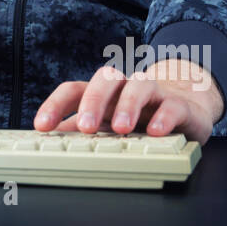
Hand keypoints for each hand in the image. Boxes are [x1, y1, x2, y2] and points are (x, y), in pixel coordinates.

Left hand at [32, 60, 224, 144]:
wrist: (184, 109)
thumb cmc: (136, 117)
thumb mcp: (105, 126)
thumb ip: (76, 134)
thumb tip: (44, 146)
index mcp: (101, 93)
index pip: (73, 90)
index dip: (55, 105)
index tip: (42, 125)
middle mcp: (124, 87)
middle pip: (105, 79)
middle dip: (93, 101)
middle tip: (85, 126)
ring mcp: (153, 93)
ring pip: (139, 85)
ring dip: (128, 105)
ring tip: (121, 129)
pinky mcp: (179, 105)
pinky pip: (172, 105)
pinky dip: (163, 117)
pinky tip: (155, 131)